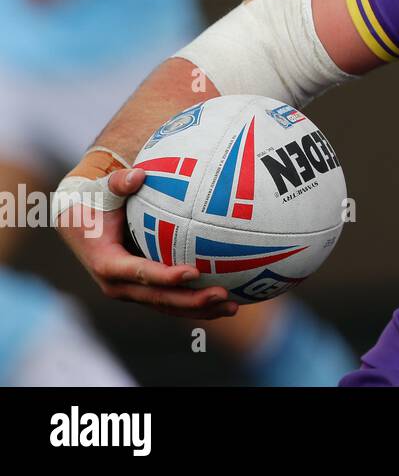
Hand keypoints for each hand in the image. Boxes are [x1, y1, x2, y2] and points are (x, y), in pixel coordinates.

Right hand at [57, 167, 237, 319]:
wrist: (79, 224)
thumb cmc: (95, 203)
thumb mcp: (102, 192)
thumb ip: (118, 183)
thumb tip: (138, 175)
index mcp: (107, 263)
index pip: (139, 272)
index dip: (165, 276)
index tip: (194, 272)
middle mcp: (117, 284)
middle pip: (158, 298)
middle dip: (191, 300)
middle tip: (223, 295)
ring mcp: (130, 291)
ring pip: (167, 306)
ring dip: (199, 309)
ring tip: (232, 308)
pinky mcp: (142, 291)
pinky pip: (170, 302)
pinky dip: (194, 305)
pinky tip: (224, 303)